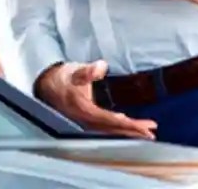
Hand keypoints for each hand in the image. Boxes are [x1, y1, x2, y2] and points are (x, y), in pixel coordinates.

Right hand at [35, 60, 156, 139]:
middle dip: (133, 130)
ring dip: (129, 130)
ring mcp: (86, 122)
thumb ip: (88, 70)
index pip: (112, 121)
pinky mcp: (87, 120)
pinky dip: (120, 127)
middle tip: (151, 131)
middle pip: (114, 128)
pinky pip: (107, 127)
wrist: (46, 84)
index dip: (129, 125)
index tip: (145, 127)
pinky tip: (127, 123)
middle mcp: (86, 120)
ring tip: (146, 130)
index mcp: (85, 110)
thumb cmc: (62, 78)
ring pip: (111, 129)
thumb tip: (102, 66)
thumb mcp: (74, 71)